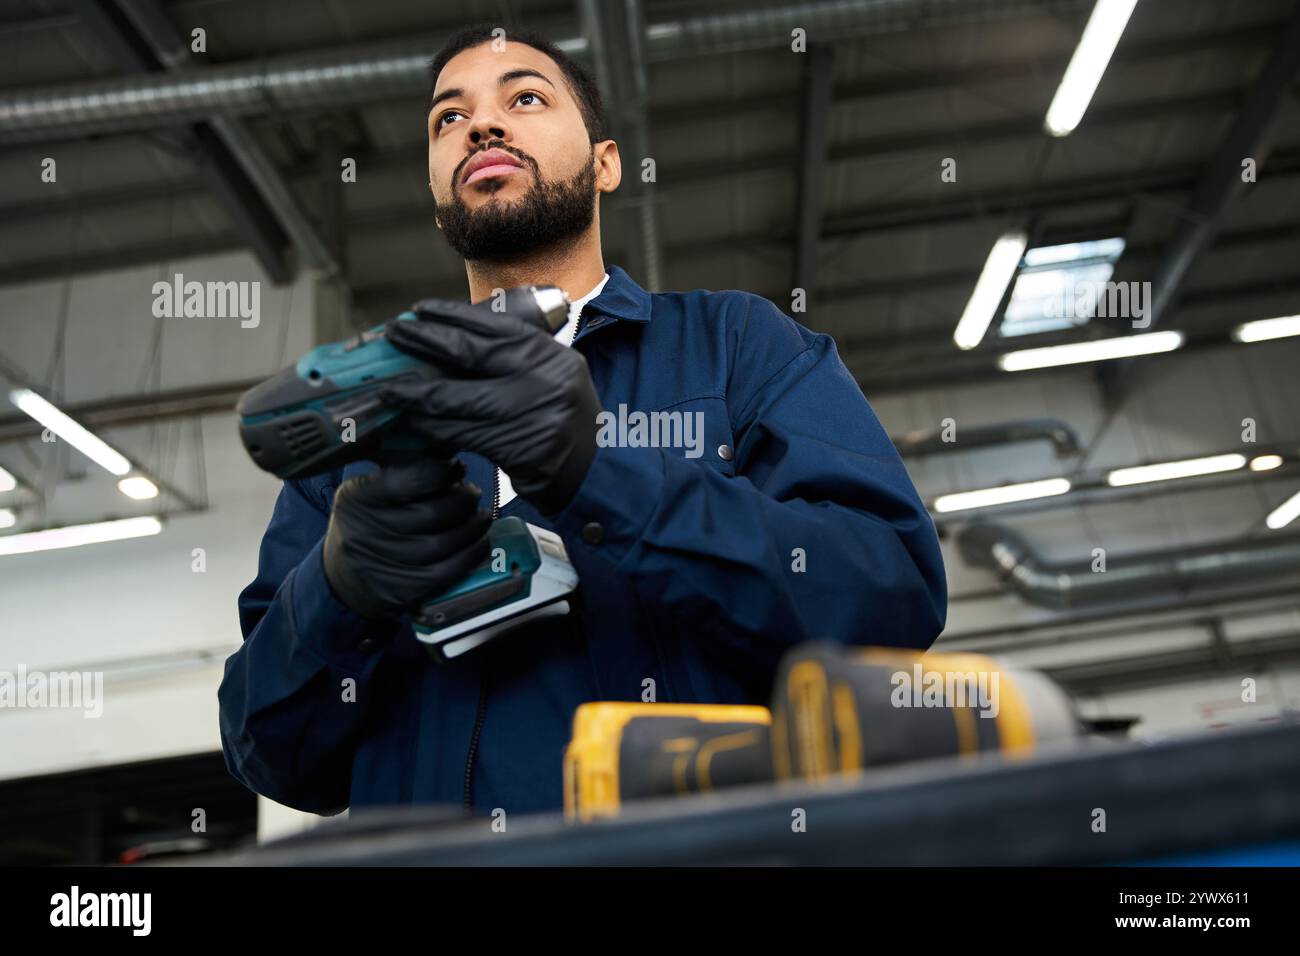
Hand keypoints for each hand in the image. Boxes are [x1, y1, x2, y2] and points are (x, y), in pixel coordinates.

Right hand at [322, 456, 491, 621]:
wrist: (341, 576)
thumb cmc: (366, 523)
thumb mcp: (367, 490)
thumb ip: (400, 471)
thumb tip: (448, 453)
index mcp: (357, 498)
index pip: (407, 480)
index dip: (442, 471)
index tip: (457, 468)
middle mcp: (365, 532)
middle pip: (432, 514)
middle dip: (463, 500)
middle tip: (473, 493)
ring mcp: (382, 565)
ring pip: (443, 544)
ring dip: (473, 527)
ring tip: (481, 516)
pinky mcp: (399, 591)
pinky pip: (446, 572)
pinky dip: (470, 554)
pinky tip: (479, 541)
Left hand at [380, 299, 600, 513]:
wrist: (595, 474)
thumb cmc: (562, 422)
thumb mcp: (552, 378)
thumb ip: (515, 359)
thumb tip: (452, 339)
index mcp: (550, 355)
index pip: (494, 326)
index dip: (451, 315)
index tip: (418, 311)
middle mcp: (544, 379)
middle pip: (470, 354)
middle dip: (424, 342)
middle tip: (393, 335)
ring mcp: (532, 414)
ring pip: (457, 399)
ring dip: (416, 394)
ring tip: (390, 388)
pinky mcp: (518, 449)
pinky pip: (462, 433)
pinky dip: (432, 427)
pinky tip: (413, 422)